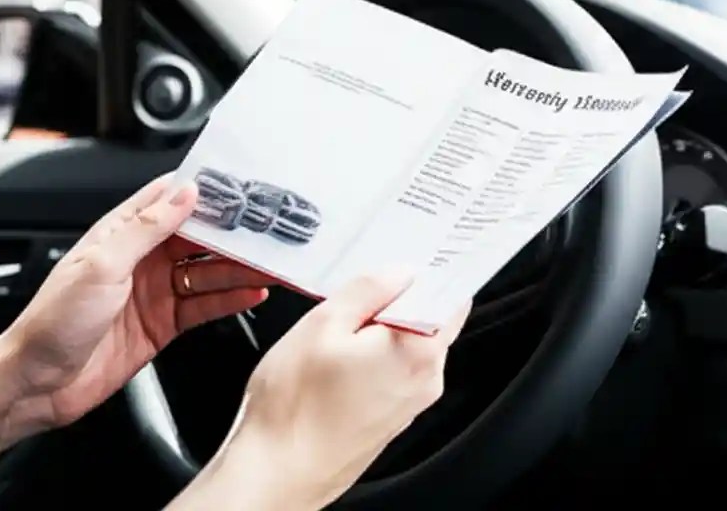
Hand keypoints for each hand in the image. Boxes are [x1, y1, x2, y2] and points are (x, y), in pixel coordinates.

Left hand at [0, 173, 269, 429]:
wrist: (37, 383)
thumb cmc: (52, 322)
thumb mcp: (102, 265)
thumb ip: (146, 229)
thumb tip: (184, 194)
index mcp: (120, 234)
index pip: (169, 201)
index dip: (205, 193)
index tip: (242, 189)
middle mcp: (141, 259)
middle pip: (198, 238)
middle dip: (234, 234)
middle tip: (269, 232)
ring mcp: (154, 292)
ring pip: (208, 272)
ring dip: (240, 268)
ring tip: (271, 265)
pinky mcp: (163, 324)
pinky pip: (205, 306)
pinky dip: (232, 300)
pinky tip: (253, 293)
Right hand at [190, 269, 469, 509]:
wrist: (277, 474)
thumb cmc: (294, 409)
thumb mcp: (323, 325)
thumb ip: (367, 289)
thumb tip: (397, 271)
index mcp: (418, 349)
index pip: (449, 292)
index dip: (430, 267)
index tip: (409, 252)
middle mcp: (425, 379)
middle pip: (433, 317)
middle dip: (404, 295)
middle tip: (364, 282)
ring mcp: (411, 402)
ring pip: (412, 343)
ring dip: (385, 326)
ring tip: (341, 322)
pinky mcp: (392, 417)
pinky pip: (396, 370)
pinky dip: (377, 354)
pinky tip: (341, 354)